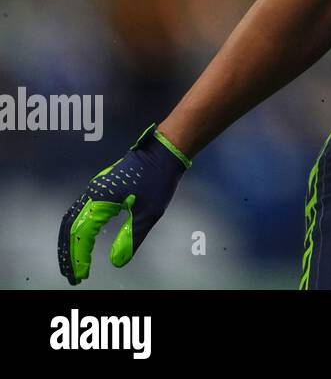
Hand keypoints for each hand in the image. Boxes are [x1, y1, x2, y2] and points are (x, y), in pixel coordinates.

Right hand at [57, 123, 190, 284]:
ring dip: (71, 242)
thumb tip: (117, 262)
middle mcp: (92, 193)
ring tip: (74, 263)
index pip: (81, 234)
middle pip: (70, 228)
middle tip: (72, 275)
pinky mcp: (101, 188)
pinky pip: (81, 212)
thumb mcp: (149, 212)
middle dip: (69, 253)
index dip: (79, 257)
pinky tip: (83, 241)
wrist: (164, 151)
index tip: (81, 276)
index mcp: (100, 199)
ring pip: (73, 219)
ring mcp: (94, 189)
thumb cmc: (158, 179)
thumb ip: (131, 237)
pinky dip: (78, 230)